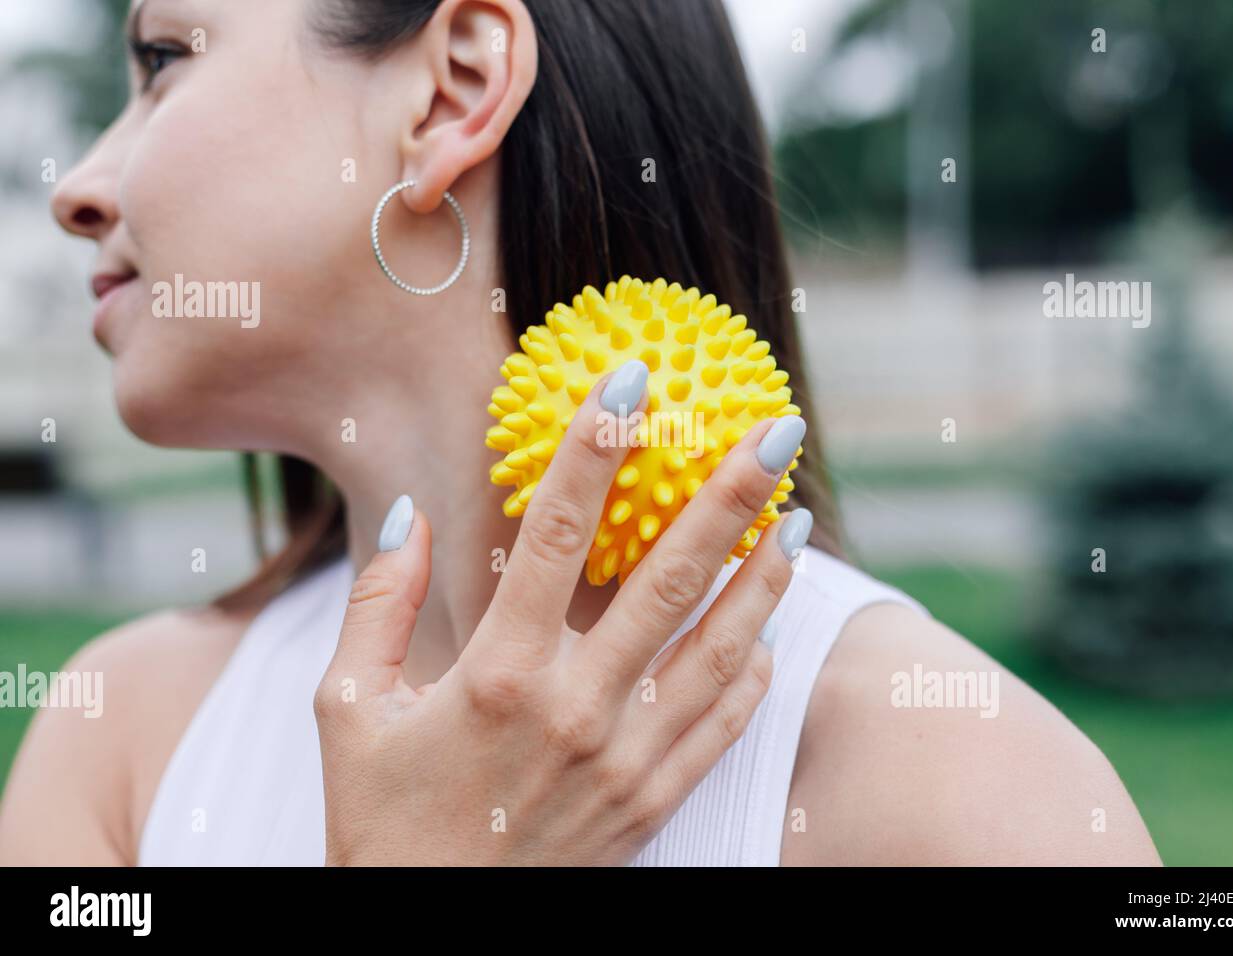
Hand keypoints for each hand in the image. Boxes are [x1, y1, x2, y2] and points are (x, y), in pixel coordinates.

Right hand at [314, 359, 812, 864]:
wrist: (428, 941)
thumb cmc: (379, 823)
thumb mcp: (348, 710)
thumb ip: (376, 606)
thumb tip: (409, 514)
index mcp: (497, 675)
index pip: (556, 532)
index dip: (596, 444)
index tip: (632, 376)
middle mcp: (574, 712)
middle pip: (666, 581)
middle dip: (727, 496)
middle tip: (775, 430)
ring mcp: (624, 763)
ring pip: (718, 653)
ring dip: (763, 579)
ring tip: (798, 516)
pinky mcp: (650, 806)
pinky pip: (721, 730)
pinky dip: (752, 676)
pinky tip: (769, 633)